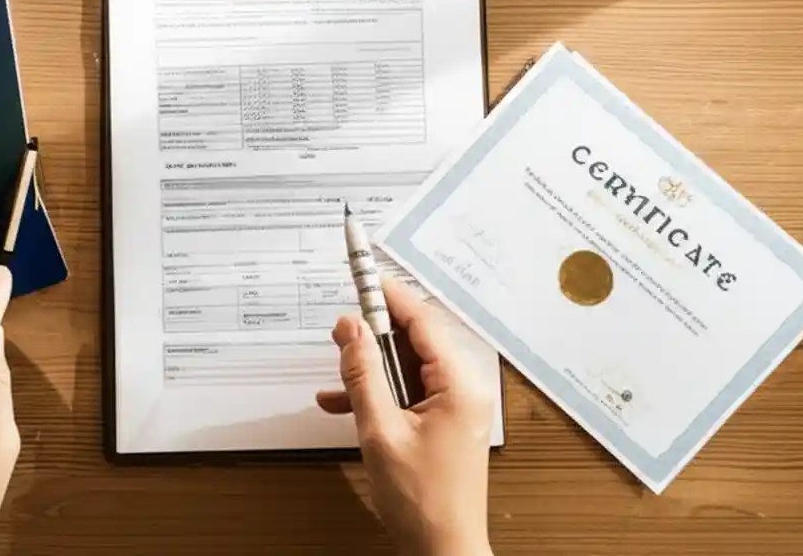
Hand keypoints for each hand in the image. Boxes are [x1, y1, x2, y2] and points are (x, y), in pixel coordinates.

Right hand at [317, 278, 495, 555]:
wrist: (443, 549)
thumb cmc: (424, 502)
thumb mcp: (379, 431)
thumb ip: (362, 374)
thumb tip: (350, 329)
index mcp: (459, 384)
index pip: (421, 320)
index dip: (389, 295)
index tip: (363, 274)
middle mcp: (464, 388)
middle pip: (414, 339)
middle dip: (374, 334)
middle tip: (341, 329)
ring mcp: (454, 405)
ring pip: (407, 365)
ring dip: (371, 368)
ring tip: (338, 372)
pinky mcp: (443, 421)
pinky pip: (408, 390)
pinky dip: (377, 392)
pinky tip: (343, 401)